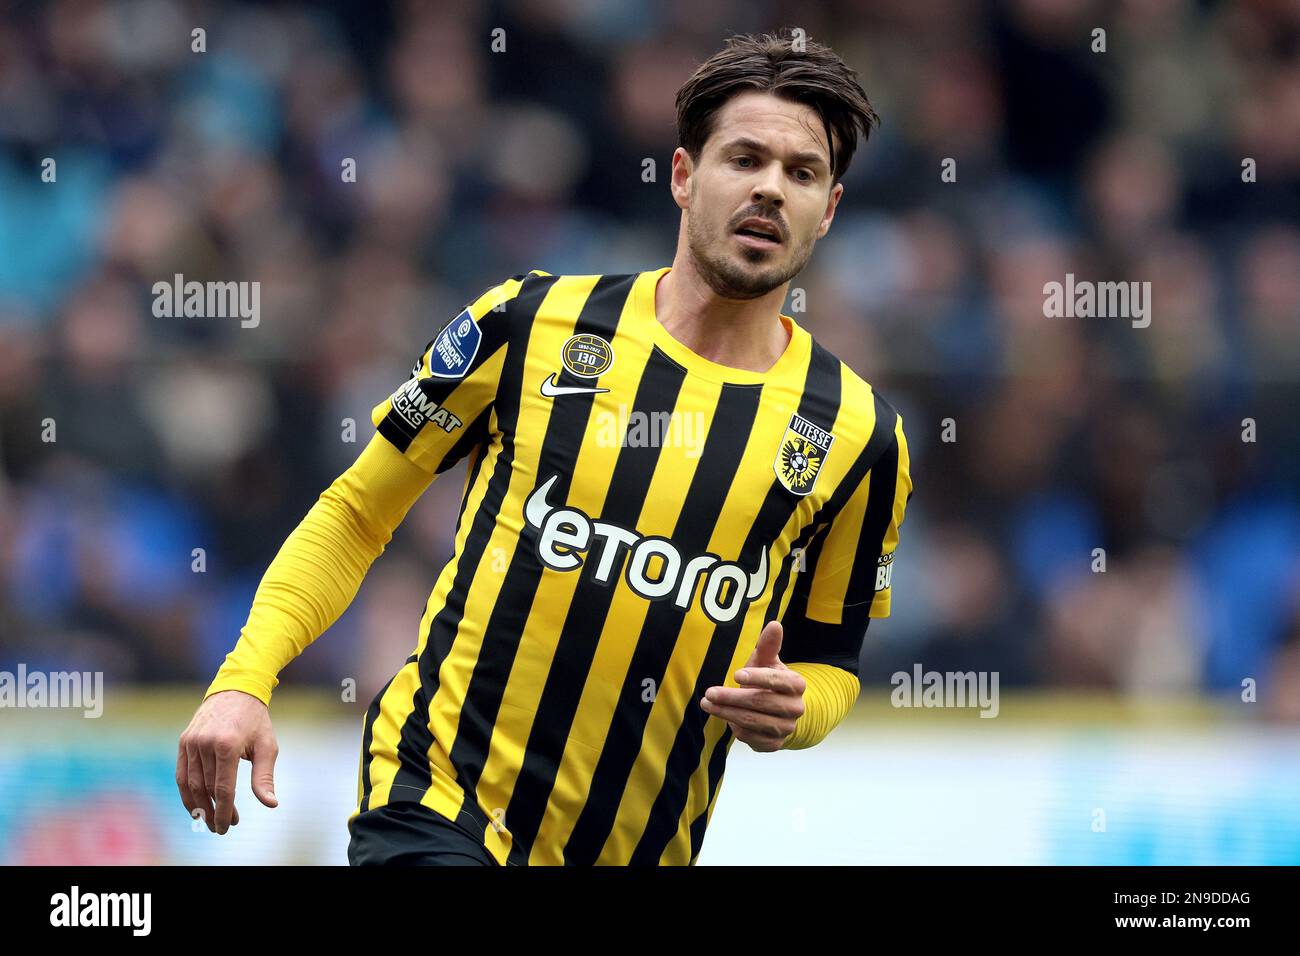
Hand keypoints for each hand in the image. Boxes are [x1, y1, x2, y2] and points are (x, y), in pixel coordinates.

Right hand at [177, 689, 278, 833]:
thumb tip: (271, 804)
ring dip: (200, 806)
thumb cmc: (256, 722)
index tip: (227, 827)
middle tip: (224, 826)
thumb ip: (264, 777)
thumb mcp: (267, 746)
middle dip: (215, 810)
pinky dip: (187, 793)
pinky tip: (195, 806)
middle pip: (207, 788)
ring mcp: (192, 741)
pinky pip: (182, 774)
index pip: (223, 788)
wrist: (236, 691)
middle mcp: (206, 743)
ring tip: (211, 819)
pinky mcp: (184, 741)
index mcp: (228, 744)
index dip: (224, 811)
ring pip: (192, 783)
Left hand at [699, 620, 805, 752]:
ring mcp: (786, 728)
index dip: (758, 677)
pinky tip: (724, 719)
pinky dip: (735, 729)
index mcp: (796, 685)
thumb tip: (774, 624)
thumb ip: (768, 645)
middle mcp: (795, 708)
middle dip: (732, 697)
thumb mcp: (767, 662)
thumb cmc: (767, 681)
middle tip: (709, 692)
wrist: (778, 712)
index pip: (779, 681)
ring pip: (753, 721)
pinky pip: (751, 738)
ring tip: (707, 704)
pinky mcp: (774, 744)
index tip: (735, 674)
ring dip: (727, 713)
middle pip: (761, 702)